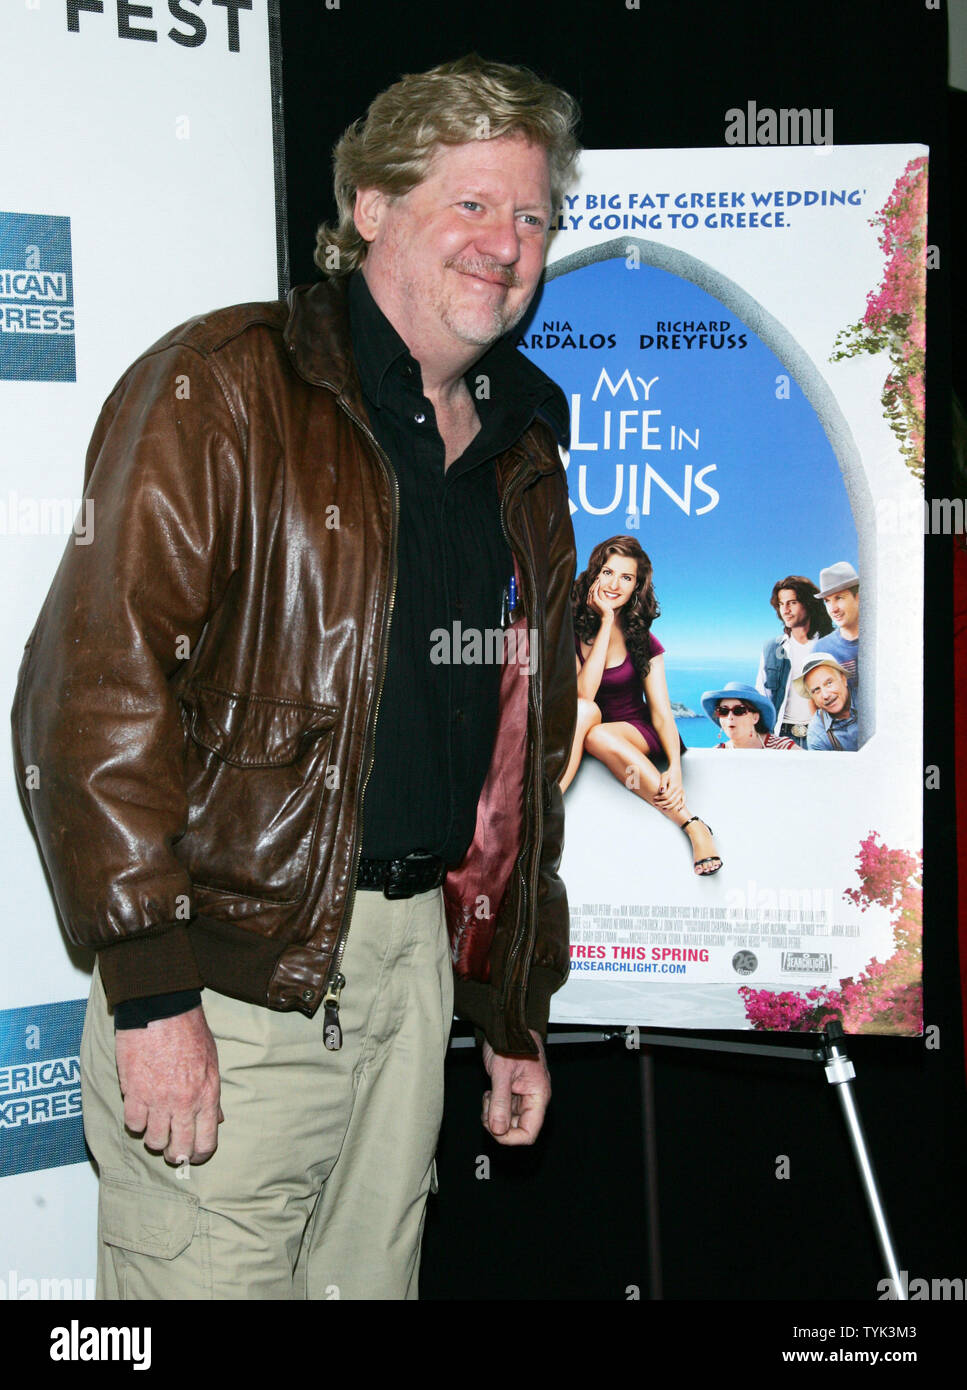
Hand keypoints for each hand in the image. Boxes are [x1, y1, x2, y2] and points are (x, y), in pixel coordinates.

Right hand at [115, 1005, 222, 1164]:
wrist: (162, 1009)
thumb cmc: (189, 1031)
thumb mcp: (212, 1062)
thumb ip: (212, 1095)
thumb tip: (217, 1119)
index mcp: (207, 1095)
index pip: (206, 1142)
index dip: (198, 1155)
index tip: (192, 1156)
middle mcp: (184, 1103)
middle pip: (178, 1149)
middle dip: (175, 1154)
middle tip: (170, 1149)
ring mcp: (158, 1100)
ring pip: (153, 1140)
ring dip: (152, 1137)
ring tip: (153, 1126)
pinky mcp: (134, 1092)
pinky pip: (132, 1123)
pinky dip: (135, 1121)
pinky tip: (138, 1110)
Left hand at [481, 1029, 550, 1145]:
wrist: (507, 1025)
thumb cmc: (510, 1042)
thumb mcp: (502, 1073)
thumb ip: (500, 1102)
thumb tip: (497, 1130)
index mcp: (538, 1096)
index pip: (529, 1133)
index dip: (510, 1138)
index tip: (494, 1128)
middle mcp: (533, 1099)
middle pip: (518, 1129)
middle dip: (498, 1124)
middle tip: (487, 1107)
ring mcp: (523, 1096)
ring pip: (509, 1121)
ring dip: (494, 1115)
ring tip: (488, 1097)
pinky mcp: (514, 1092)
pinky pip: (504, 1110)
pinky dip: (494, 1107)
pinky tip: (490, 1093)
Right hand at [586, 579, 618, 619]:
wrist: (607, 616)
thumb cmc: (606, 611)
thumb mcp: (602, 603)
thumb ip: (601, 599)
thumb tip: (603, 594)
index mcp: (589, 602)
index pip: (591, 592)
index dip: (594, 586)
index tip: (598, 581)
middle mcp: (589, 601)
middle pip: (590, 589)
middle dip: (594, 583)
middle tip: (598, 578)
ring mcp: (591, 601)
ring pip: (592, 589)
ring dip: (595, 583)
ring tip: (599, 579)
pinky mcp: (595, 600)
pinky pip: (594, 591)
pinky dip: (596, 586)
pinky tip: (599, 583)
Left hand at [654, 766, 684, 813]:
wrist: (675, 770)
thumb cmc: (668, 773)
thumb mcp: (664, 776)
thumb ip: (662, 784)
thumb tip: (661, 791)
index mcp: (674, 786)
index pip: (666, 796)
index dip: (659, 798)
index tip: (654, 798)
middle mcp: (678, 790)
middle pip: (670, 800)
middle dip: (662, 803)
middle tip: (655, 804)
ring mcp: (681, 791)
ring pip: (676, 802)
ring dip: (669, 806)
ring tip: (662, 808)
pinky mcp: (682, 792)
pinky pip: (683, 800)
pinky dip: (681, 805)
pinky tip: (678, 809)